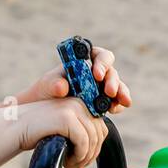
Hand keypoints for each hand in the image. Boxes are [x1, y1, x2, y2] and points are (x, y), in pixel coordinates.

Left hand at [17, 45, 131, 114]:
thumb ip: (53, 84)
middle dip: (112, 81)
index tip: (97, 75)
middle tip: (109, 92)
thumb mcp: (46, 85)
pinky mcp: (104, 102)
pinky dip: (118, 104)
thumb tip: (62, 87)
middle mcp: (96, 72)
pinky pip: (116, 101)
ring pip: (117, 86)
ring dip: (121, 92)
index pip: (98, 56)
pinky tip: (115, 109)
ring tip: (122, 102)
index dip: (101, 63)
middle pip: (110, 71)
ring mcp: (101, 87)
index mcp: (84, 61)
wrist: (46, 111)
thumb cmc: (47, 92)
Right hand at [17, 99, 108, 167]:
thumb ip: (73, 150)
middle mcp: (79, 102)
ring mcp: (73, 108)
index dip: (96, 148)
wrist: (14, 128)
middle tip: (76, 167)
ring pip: (93, 139)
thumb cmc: (34, 134)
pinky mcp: (66, 117)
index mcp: (80, 104)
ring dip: (84, 158)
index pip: (101, 129)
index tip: (81, 161)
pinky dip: (79, 156)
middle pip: (100, 134)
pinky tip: (67, 162)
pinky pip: (83, 142)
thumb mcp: (60, 139)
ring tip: (71, 166)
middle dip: (91, 155)